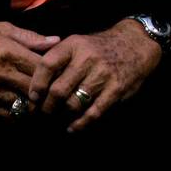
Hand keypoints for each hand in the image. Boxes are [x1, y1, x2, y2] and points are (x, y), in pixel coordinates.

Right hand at [0, 18, 60, 117]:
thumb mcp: (3, 29)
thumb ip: (31, 38)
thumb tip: (57, 41)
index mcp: (9, 53)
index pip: (43, 70)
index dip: (57, 75)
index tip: (65, 76)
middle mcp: (1, 74)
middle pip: (36, 91)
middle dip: (50, 94)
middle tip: (60, 95)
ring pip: (23, 107)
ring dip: (37, 108)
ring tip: (47, 105)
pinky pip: (6, 115)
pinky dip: (19, 115)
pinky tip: (27, 110)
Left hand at [27, 19, 162, 132]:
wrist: (137, 43)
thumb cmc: (101, 47)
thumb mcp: (80, 43)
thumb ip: (59, 58)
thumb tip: (35, 83)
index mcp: (75, 44)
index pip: (48, 64)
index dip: (36, 84)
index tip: (33, 97)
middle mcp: (88, 58)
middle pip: (59, 90)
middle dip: (48, 107)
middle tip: (44, 113)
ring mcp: (104, 74)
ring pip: (74, 103)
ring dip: (63, 116)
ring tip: (58, 119)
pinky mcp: (116, 88)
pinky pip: (93, 112)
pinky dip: (80, 123)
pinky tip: (73, 127)